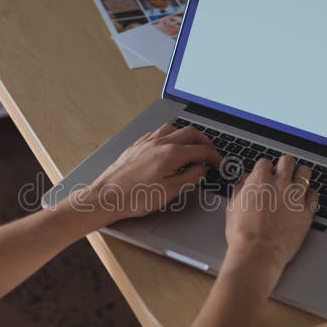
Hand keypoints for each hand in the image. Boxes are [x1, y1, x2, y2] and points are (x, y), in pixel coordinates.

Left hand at [74, 124, 220, 223]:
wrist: (106, 197)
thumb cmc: (134, 198)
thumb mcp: (169, 192)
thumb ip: (190, 178)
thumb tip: (202, 169)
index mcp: (171, 154)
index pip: (201, 150)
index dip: (215, 157)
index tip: (220, 164)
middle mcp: (159, 143)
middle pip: (190, 133)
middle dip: (205, 142)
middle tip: (211, 153)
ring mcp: (147, 142)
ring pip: (173, 129)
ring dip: (187, 135)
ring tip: (192, 147)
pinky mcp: (137, 146)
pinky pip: (157, 133)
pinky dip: (170, 136)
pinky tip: (168, 146)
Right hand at [222, 155, 317, 297]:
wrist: (258, 252)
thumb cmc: (243, 234)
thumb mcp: (233, 207)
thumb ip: (241, 190)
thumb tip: (244, 182)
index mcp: (260, 180)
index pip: (264, 162)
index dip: (263, 169)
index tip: (263, 176)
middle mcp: (280, 184)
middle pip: (287, 161)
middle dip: (283, 166)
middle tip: (281, 174)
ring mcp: (296, 196)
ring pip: (305, 172)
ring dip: (300, 175)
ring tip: (296, 182)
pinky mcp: (307, 211)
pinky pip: (314, 194)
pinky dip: (310, 195)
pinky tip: (304, 200)